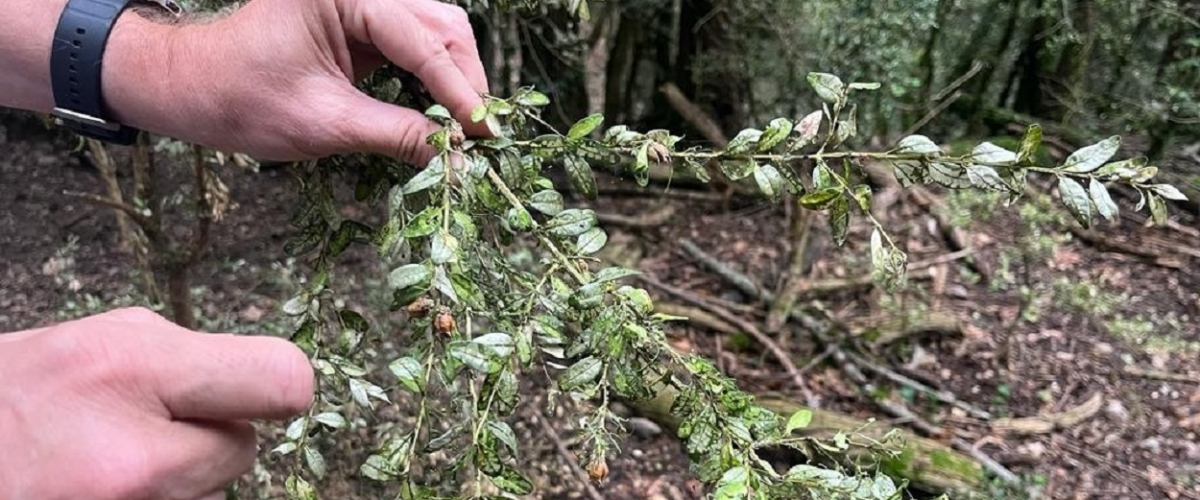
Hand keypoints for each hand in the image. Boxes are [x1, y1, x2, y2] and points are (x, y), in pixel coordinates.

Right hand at [0, 307, 314, 499]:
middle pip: (241, 449)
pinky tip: (94, 488)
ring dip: (175, 481)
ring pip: (207, 494)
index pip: (280, 380)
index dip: (275, 390)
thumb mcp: (88, 348)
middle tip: (147, 429)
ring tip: (98, 463)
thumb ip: (176, 361)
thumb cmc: (9, 396)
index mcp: (130, 365)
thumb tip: (260, 385)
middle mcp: (133, 446)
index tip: (258, 394)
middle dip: (210, 438)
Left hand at [103, 0, 491, 164]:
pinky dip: (433, 80)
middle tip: (480, 135)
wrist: (190, 88)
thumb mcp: (325, 123)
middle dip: (464, 81)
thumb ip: (398, 134)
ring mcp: (361, 4)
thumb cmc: (240, 99)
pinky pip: (415, 46)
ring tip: (465, 128)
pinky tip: (442, 113)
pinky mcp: (361, 25)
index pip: (422, 40)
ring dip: (454, 80)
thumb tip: (457, 158)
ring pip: (436, 32)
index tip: (485, 134)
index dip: (459, 91)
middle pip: (441, 25)